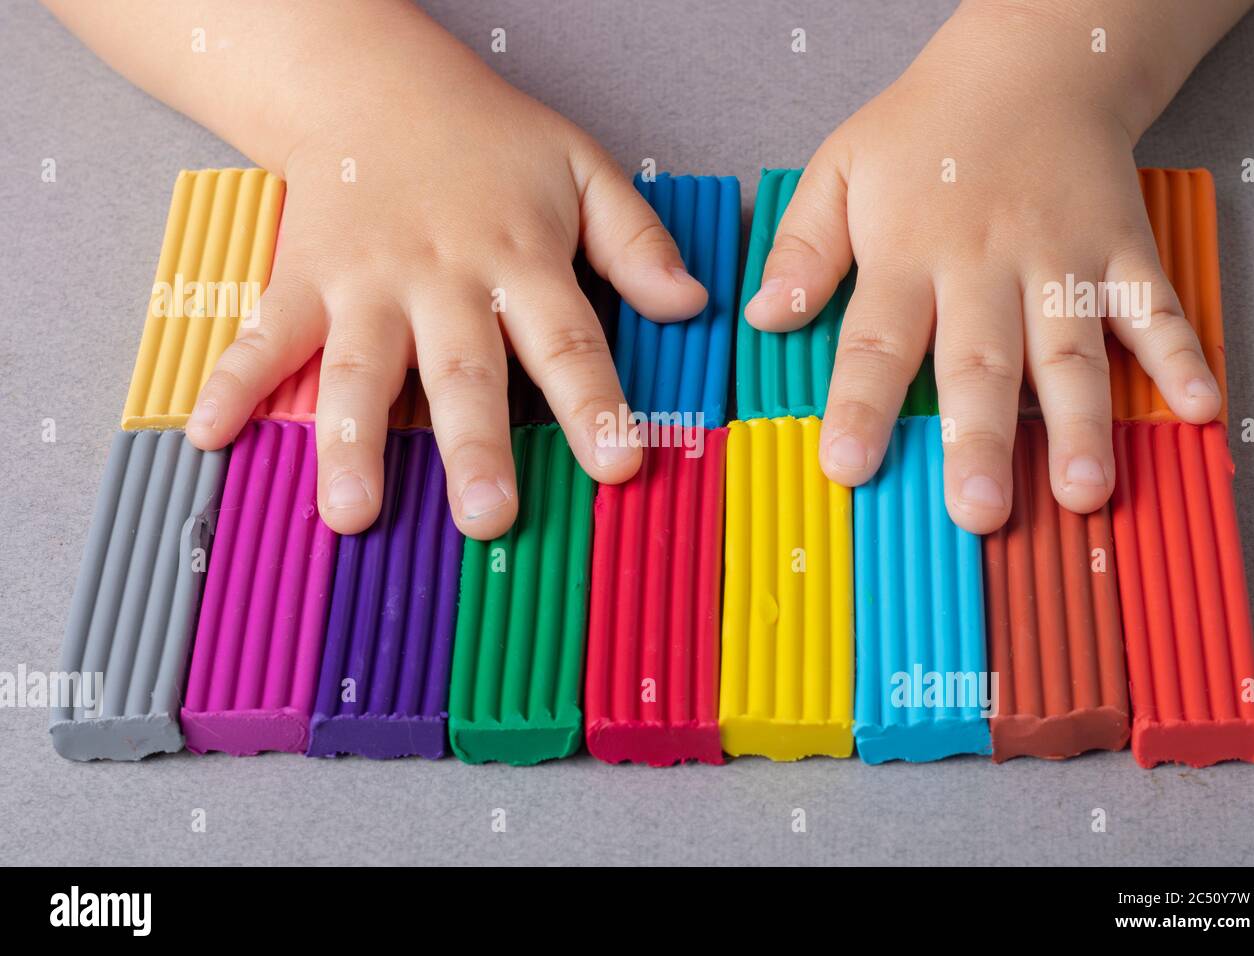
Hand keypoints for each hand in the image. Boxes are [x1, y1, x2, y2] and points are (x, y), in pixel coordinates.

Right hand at [185, 37, 705, 538]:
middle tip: (486, 517)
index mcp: (519, 259)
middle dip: (474, 446)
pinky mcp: (302, 281)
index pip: (566, 341)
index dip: (594, 403)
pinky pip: (263, 336)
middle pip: (461, 371)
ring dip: (352, 443)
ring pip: (359, 370)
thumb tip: (692, 304)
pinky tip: (209, 436)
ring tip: (352, 513)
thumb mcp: (580, 167)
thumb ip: (636, 240)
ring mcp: (364, 284)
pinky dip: (232, 384)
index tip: (618, 464)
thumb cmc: (484, 137)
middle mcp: (441, 279)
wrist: (371, 83)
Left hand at [744, 3, 1221, 532]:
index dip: (862, 407)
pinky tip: (1200, 409)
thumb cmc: (925, 133)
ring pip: (1071, 351)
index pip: (876, 340)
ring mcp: (1061, 260)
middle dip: (980, 442)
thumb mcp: (839, 170)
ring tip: (1083, 492)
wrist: (1030, 65)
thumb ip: (802, 247)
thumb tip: (765, 315)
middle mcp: (986, 265)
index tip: (848, 468)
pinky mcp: (1121, 251)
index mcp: (908, 253)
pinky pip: (1154, 308)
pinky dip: (1180, 357)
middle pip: (980, 364)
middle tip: (979, 512)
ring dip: (1081, 424)